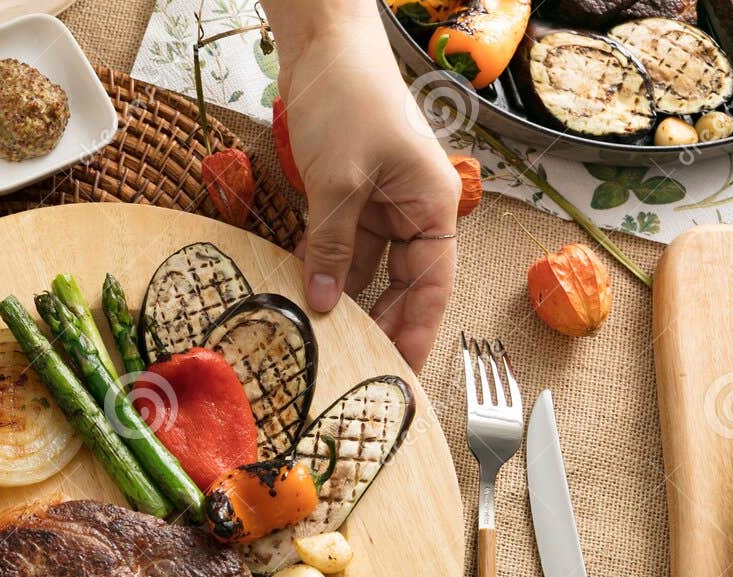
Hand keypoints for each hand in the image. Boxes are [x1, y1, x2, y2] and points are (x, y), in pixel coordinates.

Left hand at [278, 26, 459, 371]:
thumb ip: (332, 244)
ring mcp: (379, 207)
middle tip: (352, 367)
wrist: (324, 49)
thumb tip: (324, 301)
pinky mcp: (347, 200)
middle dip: (377, 324)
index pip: (432, 285)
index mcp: (432, 206)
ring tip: (320, 342)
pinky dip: (320, 270)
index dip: (417, 331)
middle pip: (401, 284)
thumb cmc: (350, 100)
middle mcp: (412, 211)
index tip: (400, 371)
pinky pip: (337, 248)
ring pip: (364, 270)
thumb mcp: (339, 180)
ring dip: (341, 300)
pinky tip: (300, 298)